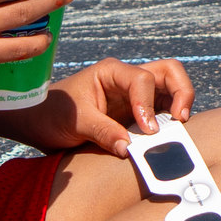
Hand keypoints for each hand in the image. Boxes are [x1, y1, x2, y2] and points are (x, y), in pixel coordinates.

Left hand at [2, 56, 196, 155]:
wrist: (38, 122)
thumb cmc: (51, 115)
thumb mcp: (75, 124)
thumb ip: (103, 132)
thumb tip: (130, 148)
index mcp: (111, 72)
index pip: (143, 80)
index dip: (149, 105)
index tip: (148, 131)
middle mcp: (127, 78)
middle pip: (170, 72)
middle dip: (182, 92)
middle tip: (181, 119)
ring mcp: (134, 94)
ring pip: (171, 88)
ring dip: (180, 105)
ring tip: (178, 128)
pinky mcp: (136, 111)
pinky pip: (163, 109)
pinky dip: (171, 120)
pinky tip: (167, 136)